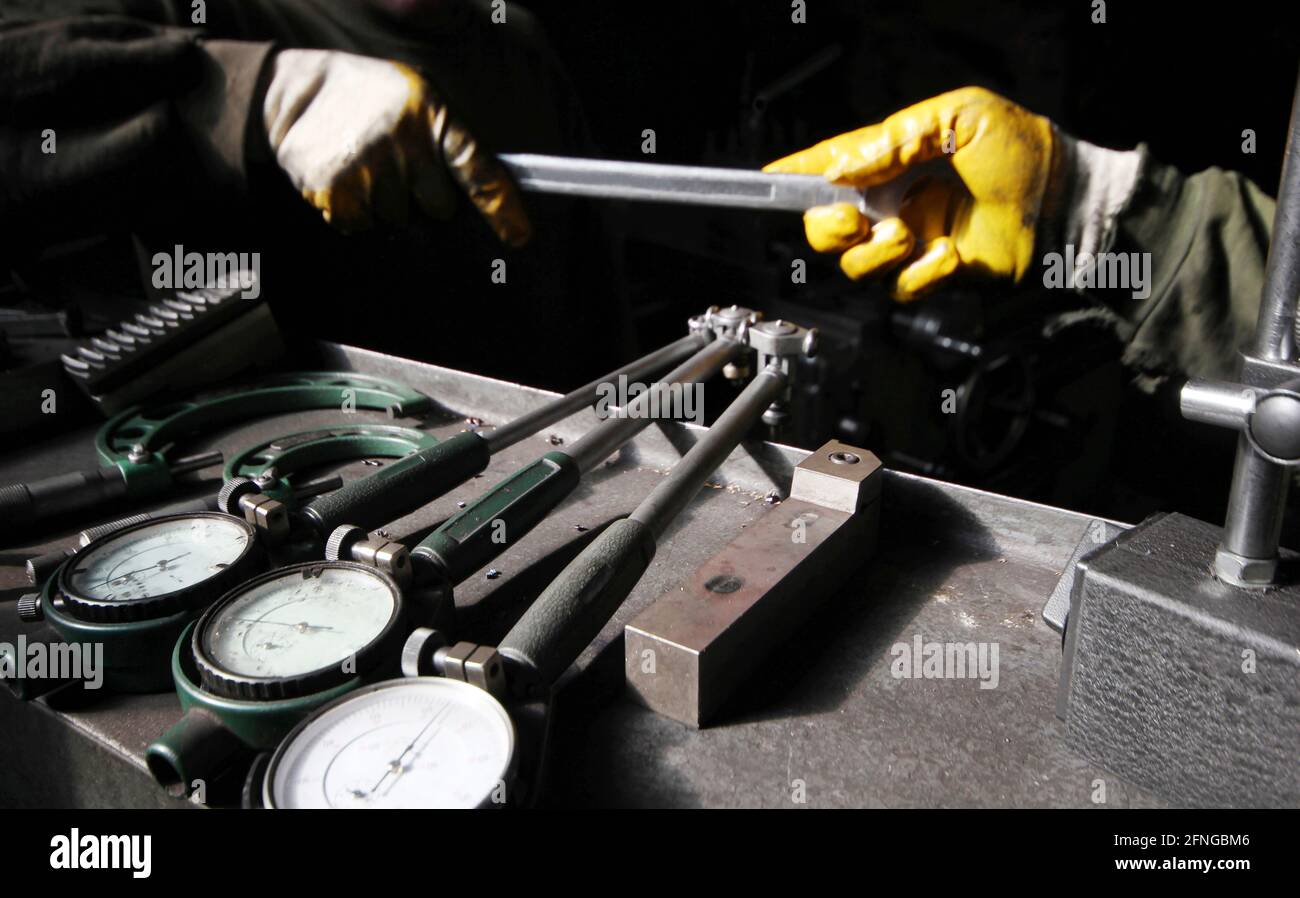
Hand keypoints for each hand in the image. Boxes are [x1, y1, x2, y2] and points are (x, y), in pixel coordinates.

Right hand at [263, 49, 529, 244]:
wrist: (298, 92)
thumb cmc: (372, 99)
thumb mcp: (420, 100)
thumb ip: (451, 140)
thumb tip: (482, 198)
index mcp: (431, 115)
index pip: (476, 168)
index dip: (500, 206)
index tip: (519, 236)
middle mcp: (403, 142)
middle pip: (439, 209)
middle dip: (423, 197)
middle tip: (397, 165)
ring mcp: (367, 168)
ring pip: (398, 220)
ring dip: (383, 202)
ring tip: (363, 163)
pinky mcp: (335, 192)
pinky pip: (362, 227)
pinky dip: (354, 211)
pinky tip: (345, 179)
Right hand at [764, 87, 1053, 300]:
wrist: (1063, 201)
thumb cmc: (1021, 151)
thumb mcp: (958, 117)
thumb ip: (896, 140)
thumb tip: (841, 169)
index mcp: (890, 160)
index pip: (828, 166)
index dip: (794, 176)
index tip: (767, 180)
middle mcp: (891, 202)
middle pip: (824, 228)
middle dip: (828, 229)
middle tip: (856, 222)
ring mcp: (908, 241)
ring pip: (854, 265)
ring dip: (879, 252)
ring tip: (915, 234)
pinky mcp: (930, 276)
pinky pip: (900, 290)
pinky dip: (922, 275)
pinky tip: (949, 255)